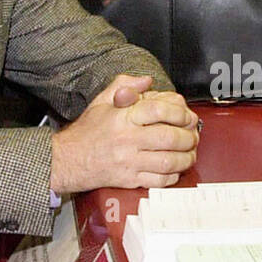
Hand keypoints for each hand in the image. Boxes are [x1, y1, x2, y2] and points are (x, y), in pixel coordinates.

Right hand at [50, 74, 198, 192]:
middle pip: (169, 138)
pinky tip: (175, 169)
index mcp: (123, 117)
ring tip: (190, 154)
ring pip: (168, 161)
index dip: (179, 112)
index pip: (159, 110)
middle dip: (189, 138)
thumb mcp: (102, 101)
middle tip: (193, 137)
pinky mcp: (128, 179)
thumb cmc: (88, 131)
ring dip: (186, 158)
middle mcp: (127, 139)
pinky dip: (172, 176)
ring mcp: (128, 161)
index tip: (186, 116)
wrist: (67, 159)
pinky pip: (158, 180)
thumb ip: (125, 85)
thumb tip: (147, 80)